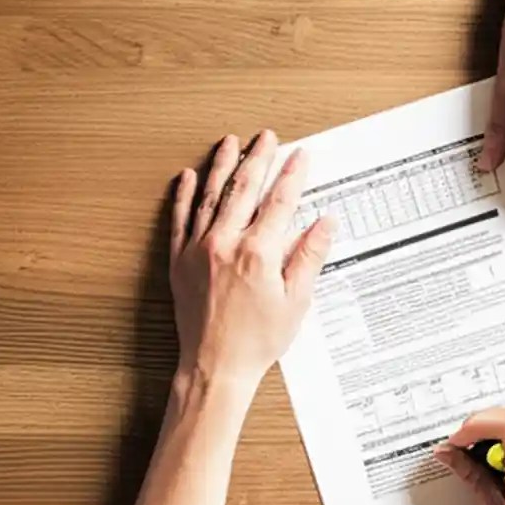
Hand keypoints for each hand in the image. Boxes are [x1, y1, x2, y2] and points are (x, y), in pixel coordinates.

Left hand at [170, 130, 335, 388]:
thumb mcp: (296, 302)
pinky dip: (185, 195)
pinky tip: (189, 176)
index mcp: (258, 253)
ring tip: (231, 143)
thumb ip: (309, 257)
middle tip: (268, 138)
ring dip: (223, 165)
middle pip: (245, 188)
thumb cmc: (257, 341)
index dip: (293, 174)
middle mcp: (226, 244)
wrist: (215, 367)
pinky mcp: (180, 261)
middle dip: (259, 158)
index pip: (280, 201)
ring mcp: (199, 250)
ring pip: (211, 195)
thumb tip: (325, 223)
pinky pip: (180, 219)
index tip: (301, 156)